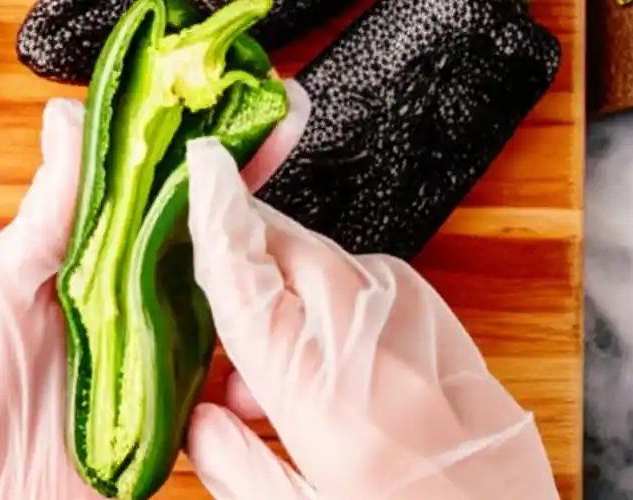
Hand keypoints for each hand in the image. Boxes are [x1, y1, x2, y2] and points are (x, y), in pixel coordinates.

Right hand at [182, 138, 558, 499]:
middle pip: (283, 251)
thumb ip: (233, 465)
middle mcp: (370, 336)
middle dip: (241, 259)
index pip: (249, 280)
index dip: (216, 219)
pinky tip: (328, 362)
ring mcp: (411, 315)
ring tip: (274, 378)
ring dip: (284, 292)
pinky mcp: (437, 315)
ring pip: (320, 263)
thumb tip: (195, 418)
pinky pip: (363, 279)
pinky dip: (330, 303)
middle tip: (219, 323)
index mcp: (324, 392)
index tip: (198, 167)